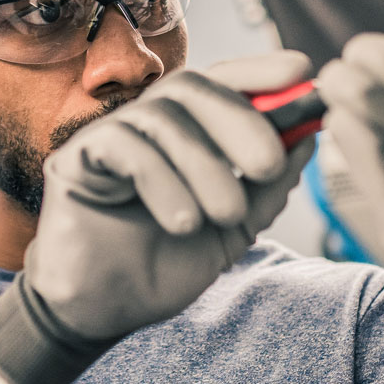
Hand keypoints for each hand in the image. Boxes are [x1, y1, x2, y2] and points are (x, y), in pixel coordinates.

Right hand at [0, 50, 315, 383]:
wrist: (102, 312)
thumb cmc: (161, 267)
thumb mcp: (234, 228)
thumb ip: (268, 186)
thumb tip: (308, 134)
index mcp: (182, 134)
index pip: (219, 82)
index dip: (258, 71)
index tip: (301, 73)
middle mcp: (144, 125)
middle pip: (191, 87)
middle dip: (239, 119)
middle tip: (268, 164)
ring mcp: (107, 137)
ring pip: (161, 117)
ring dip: (204, 165)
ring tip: (225, 214)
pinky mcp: (74, 158)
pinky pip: (123, 146)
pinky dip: (161, 180)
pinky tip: (182, 223)